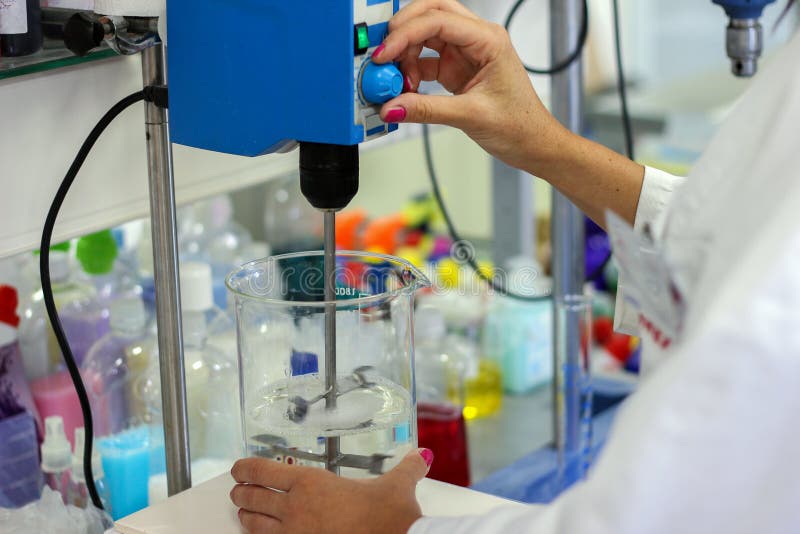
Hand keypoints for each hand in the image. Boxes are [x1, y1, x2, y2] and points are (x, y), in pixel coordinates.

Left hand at [230, 449, 432, 532]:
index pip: (264, 471)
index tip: (239, 467)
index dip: (246, 468)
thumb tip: (421, 456)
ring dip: (246, 517)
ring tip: (243, 513)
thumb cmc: (388, 518)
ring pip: (255, 525)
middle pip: (253, 497)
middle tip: (238, 489)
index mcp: (311, 483)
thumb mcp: (397, 487)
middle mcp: (296, 508)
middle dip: (242, 492)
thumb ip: (406, 468)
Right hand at [372, 0, 569, 173]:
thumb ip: (427, 110)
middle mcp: (477, 40)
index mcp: (489, 40)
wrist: (533, 144)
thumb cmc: (520, 124)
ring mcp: (465, 54)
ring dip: (406, 55)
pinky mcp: (456, 70)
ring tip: (396, 81)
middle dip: (403, 31)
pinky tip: (406, 89)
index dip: (406, 34)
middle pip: (430, 14)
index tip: (384, 54)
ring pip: (425, 36)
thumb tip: (392, 107)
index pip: (439, 20)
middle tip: (382, 55)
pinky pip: (426, 61)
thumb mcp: (470, 116)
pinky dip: (411, 72)